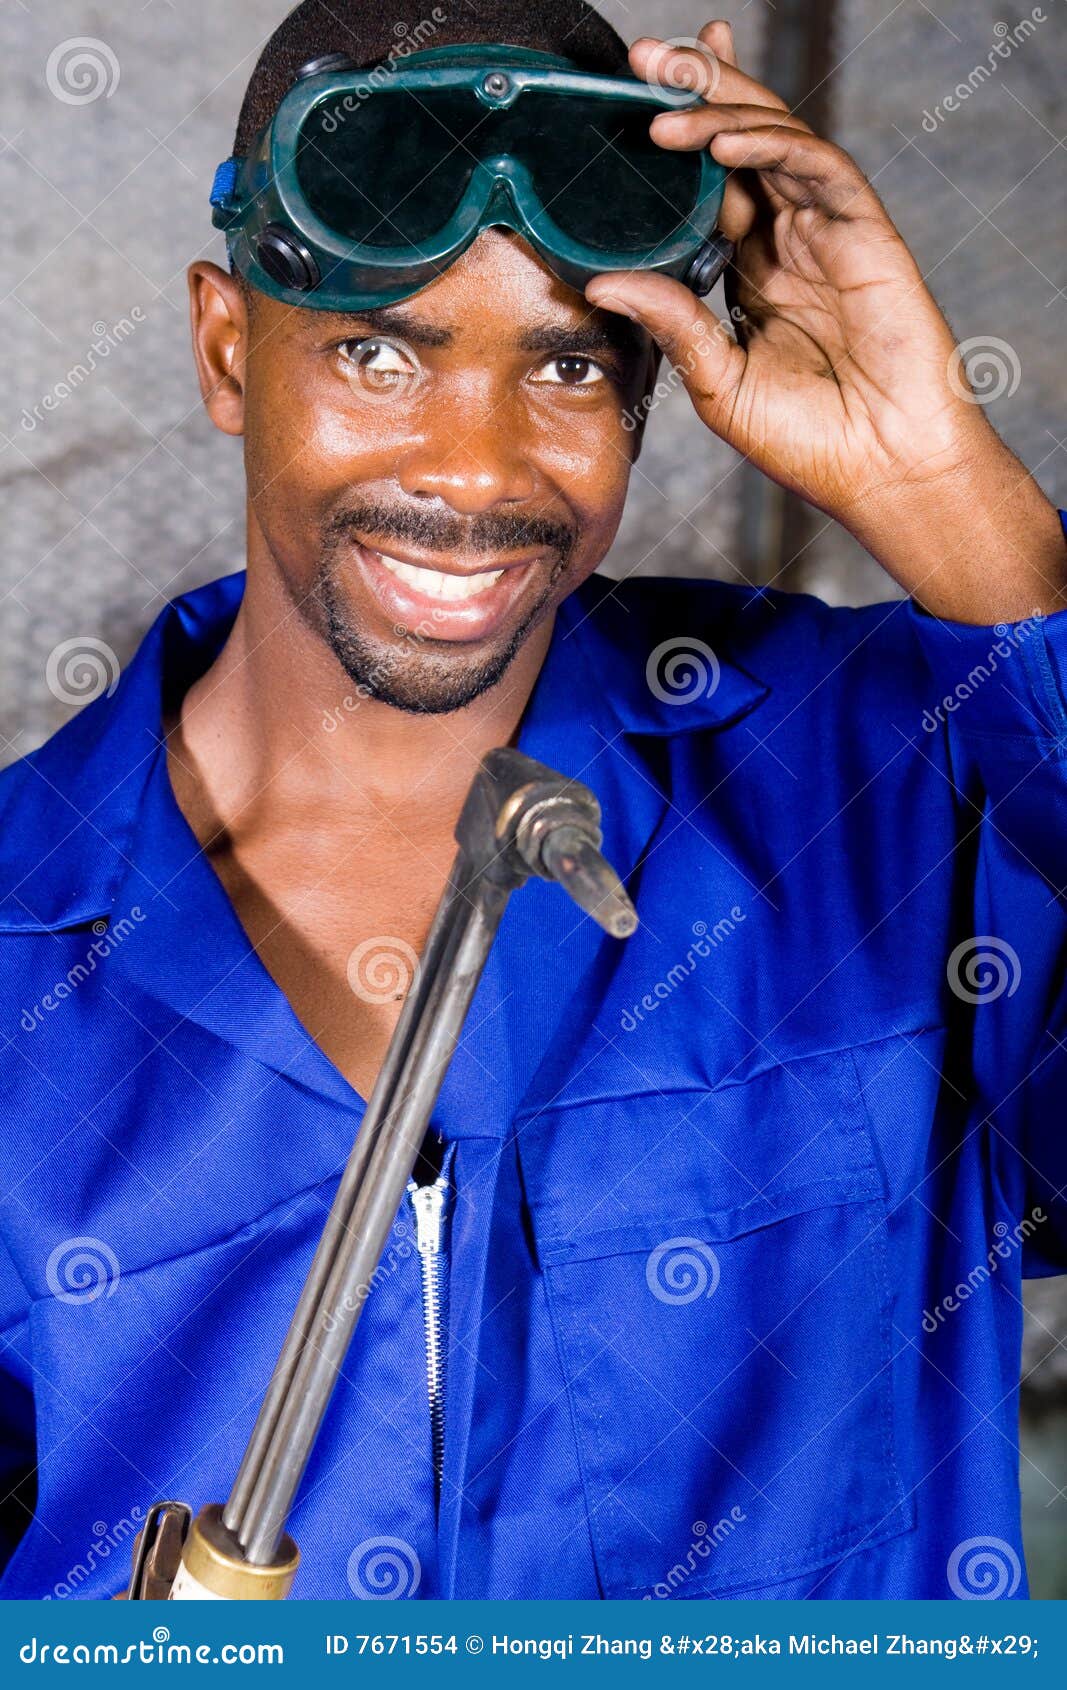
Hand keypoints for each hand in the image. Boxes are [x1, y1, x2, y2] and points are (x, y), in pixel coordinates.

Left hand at [587, 21, 1064, 619]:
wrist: (883, 471)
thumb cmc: (810, 441)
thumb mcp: (718, 383)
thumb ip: (672, 324)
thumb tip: (599, 281)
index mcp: (751, 267)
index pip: (708, 179)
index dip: (678, 130)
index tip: (628, 95)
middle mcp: (788, 237)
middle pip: (739, 140)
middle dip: (695, 88)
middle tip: (641, 57)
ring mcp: (827, 231)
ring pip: (775, 140)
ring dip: (721, 111)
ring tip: (666, 98)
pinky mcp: (865, 234)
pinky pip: (820, 170)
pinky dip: (774, 149)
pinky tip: (727, 146)